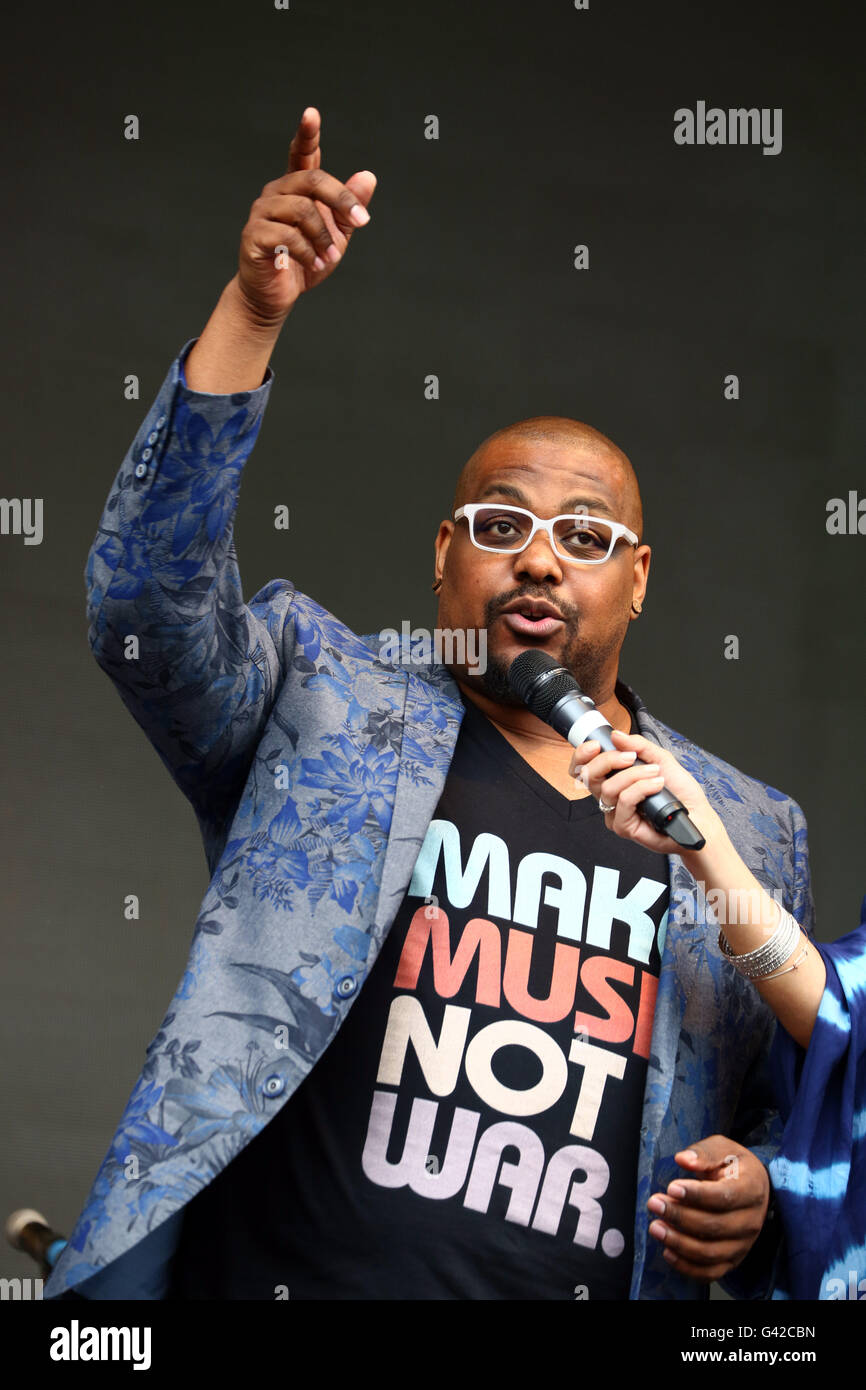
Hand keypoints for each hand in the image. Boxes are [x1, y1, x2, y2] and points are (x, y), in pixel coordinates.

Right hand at [235, 106, 376, 324]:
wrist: (276, 296)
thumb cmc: (304, 262)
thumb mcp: (336, 236)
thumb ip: (350, 209)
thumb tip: (368, 177)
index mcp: (295, 189)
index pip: (301, 154)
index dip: (306, 134)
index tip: (311, 114)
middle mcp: (276, 193)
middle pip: (312, 180)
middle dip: (342, 199)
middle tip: (361, 222)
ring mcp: (262, 212)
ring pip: (301, 209)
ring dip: (324, 236)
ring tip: (331, 257)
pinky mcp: (254, 235)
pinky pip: (288, 235)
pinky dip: (309, 252)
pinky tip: (316, 264)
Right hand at [569, 729, 724, 854]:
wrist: (697, 815)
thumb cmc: (680, 792)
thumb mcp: (660, 759)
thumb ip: (638, 746)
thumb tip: (616, 735)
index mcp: (614, 779)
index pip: (583, 768)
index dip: (582, 755)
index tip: (595, 745)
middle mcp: (610, 796)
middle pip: (588, 776)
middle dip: (608, 760)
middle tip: (631, 758)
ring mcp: (615, 813)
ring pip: (608, 788)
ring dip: (635, 776)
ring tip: (656, 774)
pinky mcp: (623, 826)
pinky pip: (623, 801)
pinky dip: (641, 789)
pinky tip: (657, 786)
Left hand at [646, 1136, 770, 1281]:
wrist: (753, 1188)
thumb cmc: (733, 1165)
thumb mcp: (722, 1149)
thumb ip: (704, 1153)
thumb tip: (683, 1160)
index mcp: (751, 1190)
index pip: (724, 1197)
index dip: (696, 1195)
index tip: (671, 1188)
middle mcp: (751, 1221)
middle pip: (713, 1226)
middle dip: (680, 1216)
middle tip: (654, 1204)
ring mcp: (743, 1244)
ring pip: (710, 1253)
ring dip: (679, 1243)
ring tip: (656, 1227)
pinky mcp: (733, 1260)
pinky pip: (711, 1272)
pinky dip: (688, 1267)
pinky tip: (667, 1252)